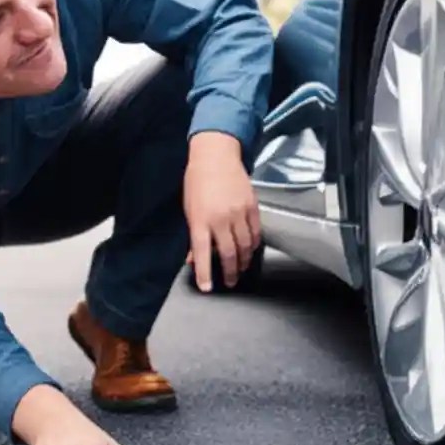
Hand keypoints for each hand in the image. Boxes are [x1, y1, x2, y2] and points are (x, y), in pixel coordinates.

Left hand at [183, 132, 259, 290]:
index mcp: (200, 220)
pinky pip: (256, 233)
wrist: (216, 156)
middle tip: (230, 282)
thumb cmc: (197, 183)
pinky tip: (250, 250)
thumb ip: (194, 235)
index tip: (207, 288)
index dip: (204, 273)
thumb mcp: (189, 209)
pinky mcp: (252, 207)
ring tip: (241, 268)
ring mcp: (238, 213)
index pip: (202, 253)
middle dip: (230, 272)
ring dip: (243, 261)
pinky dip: (253, 245)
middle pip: (229, 254)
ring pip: (245, 246)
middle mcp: (220, 219)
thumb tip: (194, 258)